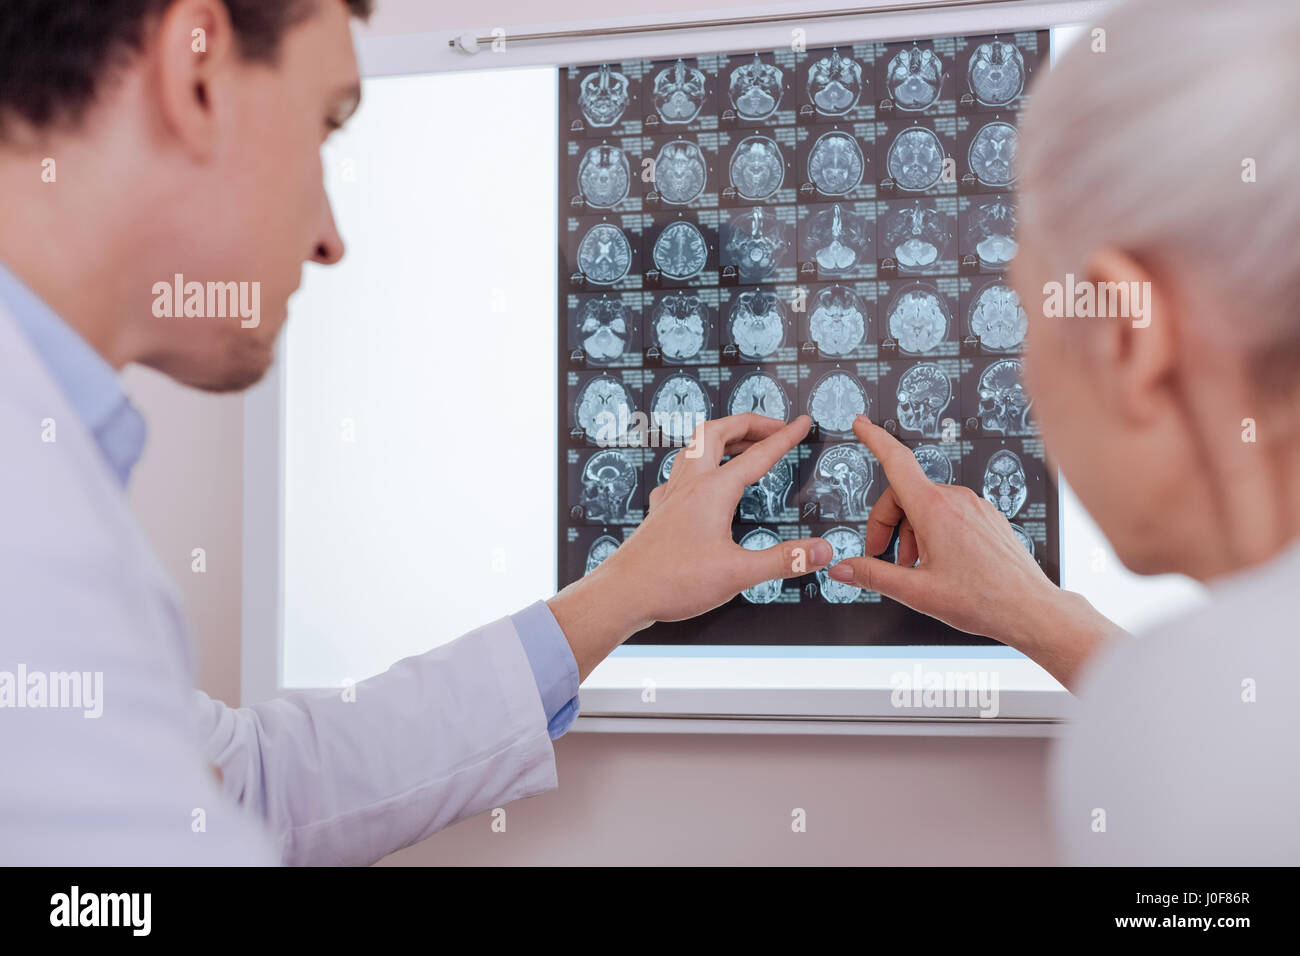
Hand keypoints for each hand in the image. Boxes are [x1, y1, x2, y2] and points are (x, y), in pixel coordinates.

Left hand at [549, 414, 832, 679]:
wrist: (623, 594)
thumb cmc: (672, 582)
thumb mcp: (738, 574)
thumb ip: (785, 560)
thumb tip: (823, 551)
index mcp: (713, 491)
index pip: (758, 455)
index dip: (785, 437)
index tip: (802, 423)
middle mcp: (690, 485)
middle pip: (718, 432)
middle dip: (748, 422)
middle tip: (773, 426)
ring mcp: (671, 495)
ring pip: (694, 447)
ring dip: (721, 437)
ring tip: (741, 443)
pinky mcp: (660, 511)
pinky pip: (679, 473)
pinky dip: (698, 465)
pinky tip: (700, 481)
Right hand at [827, 415, 1119, 688]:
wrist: (1030, 610)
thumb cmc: (983, 600)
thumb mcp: (916, 592)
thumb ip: (874, 576)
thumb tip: (843, 569)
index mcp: (935, 510)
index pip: (896, 461)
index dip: (874, 439)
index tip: (861, 425)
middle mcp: (957, 500)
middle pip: (905, 494)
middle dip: (887, 523)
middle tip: (882, 556)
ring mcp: (976, 507)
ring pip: (927, 506)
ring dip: (911, 532)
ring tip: (914, 568)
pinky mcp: (988, 517)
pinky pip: (950, 513)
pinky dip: (933, 532)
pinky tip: (938, 564)